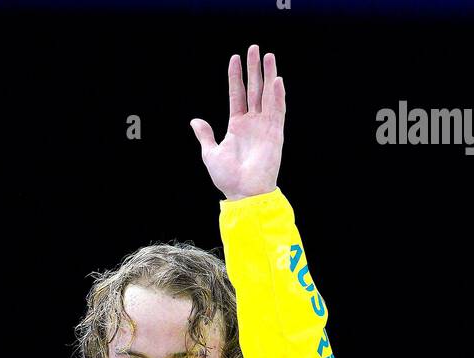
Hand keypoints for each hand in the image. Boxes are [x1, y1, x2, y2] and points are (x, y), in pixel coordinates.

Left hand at [190, 44, 284, 201]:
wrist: (244, 192)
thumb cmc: (227, 178)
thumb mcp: (211, 154)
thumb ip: (205, 136)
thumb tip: (195, 121)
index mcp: (237, 126)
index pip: (237, 94)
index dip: (236, 76)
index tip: (235, 57)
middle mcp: (252, 123)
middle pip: (254, 89)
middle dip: (254, 69)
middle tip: (255, 48)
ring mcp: (264, 127)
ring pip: (267, 95)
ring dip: (268, 75)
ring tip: (268, 56)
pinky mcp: (275, 134)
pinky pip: (278, 110)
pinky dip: (278, 95)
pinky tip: (277, 79)